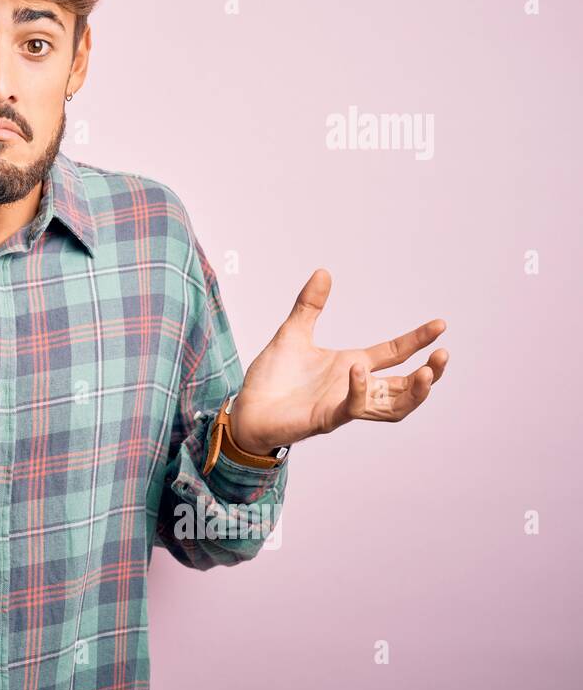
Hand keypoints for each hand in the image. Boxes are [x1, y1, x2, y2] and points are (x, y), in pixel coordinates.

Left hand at [227, 269, 448, 452]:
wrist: (246, 409)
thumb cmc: (271, 379)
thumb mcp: (292, 333)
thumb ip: (309, 305)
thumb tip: (323, 271)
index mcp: (352, 366)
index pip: (395, 353)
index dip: (418, 340)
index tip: (440, 324)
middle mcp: (354, 388)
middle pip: (406, 386)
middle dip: (430, 374)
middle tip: (443, 355)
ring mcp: (343, 405)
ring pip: (393, 407)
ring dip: (413, 392)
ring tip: (426, 372)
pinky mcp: (327, 418)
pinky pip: (354, 408)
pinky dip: (360, 390)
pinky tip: (359, 369)